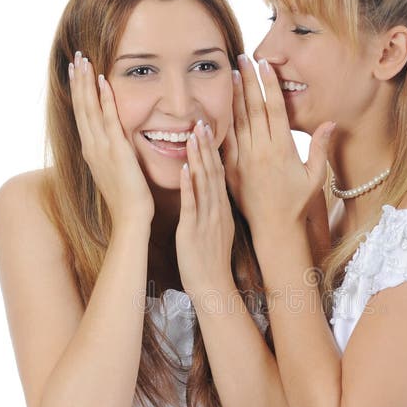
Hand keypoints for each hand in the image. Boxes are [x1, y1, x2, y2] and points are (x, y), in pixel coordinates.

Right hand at [69, 51, 153, 225]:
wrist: (130, 219)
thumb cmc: (128, 201)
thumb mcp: (116, 173)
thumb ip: (113, 157)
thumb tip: (116, 148)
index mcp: (92, 151)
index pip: (82, 115)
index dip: (78, 92)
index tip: (76, 72)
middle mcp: (91, 147)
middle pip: (81, 107)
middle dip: (77, 81)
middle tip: (75, 56)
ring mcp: (101, 148)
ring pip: (89, 108)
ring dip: (85, 83)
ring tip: (82, 60)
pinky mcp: (116, 150)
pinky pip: (108, 119)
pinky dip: (104, 99)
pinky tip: (102, 81)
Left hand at [176, 121, 235, 299]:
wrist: (212, 287)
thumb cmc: (211, 260)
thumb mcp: (217, 229)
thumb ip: (212, 207)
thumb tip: (206, 190)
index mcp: (222, 208)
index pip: (219, 173)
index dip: (213, 150)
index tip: (208, 128)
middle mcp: (217, 210)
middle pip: (213, 172)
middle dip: (207, 146)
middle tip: (201, 120)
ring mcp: (207, 220)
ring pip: (204, 183)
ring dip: (199, 158)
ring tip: (194, 135)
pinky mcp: (193, 231)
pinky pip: (192, 205)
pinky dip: (188, 185)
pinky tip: (184, 168)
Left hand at [223, 54, 334, 232]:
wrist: (275, 229)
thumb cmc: (297, 203)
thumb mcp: (315, 176)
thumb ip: (320, 147)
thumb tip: (330, 122)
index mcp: (283, 148)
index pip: (275, 108)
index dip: (269, 84)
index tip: (264, 65)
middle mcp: (262, 151)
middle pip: (253, 108)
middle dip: (247, 81)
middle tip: (241, 58)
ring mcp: (244, 160)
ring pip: (237, 121)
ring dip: (233, 97)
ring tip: (229, 75)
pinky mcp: (231, 171)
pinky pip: (224, 143)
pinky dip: (219, 124)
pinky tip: (214, 109)